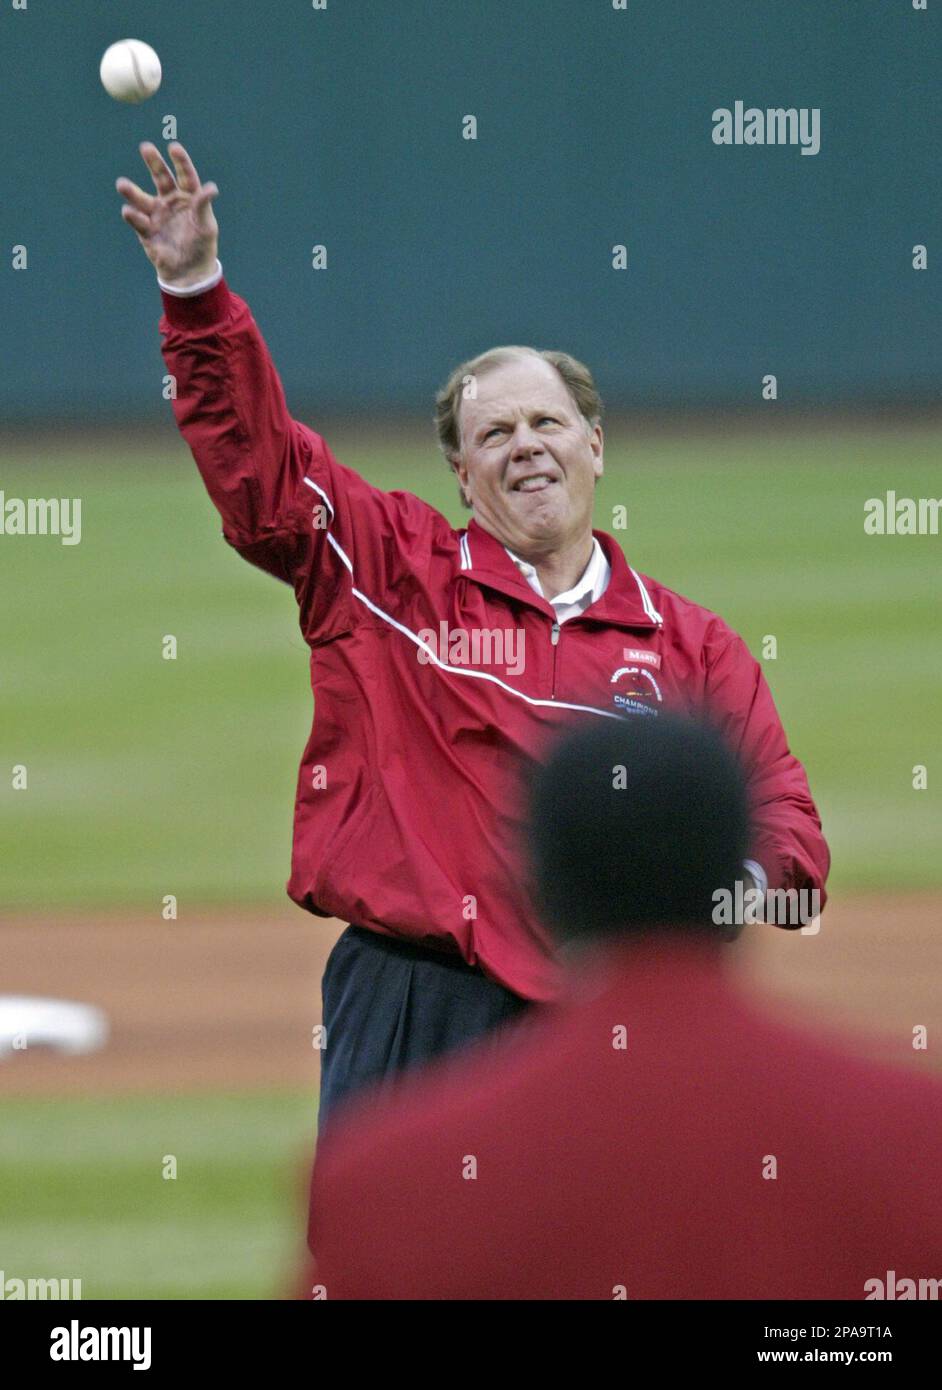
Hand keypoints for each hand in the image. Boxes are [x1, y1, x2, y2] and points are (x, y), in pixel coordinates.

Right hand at [116, 142, 218, 286]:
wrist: (189, 273)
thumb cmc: (201, 247)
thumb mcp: (206, 227)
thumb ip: (203, 206)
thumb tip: (211, 188)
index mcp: (188, 198)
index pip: (185, 176)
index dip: (180, 162)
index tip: (173, 147)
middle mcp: (170, 201)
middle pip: (161, 178)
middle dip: (154, 163)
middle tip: (146, 147)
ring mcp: (156, 214)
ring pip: (142, 198)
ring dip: (131, 191)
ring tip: (121, 184)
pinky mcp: (146, 230)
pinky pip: (137, 221)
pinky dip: (132, 216)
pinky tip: (128, 211)